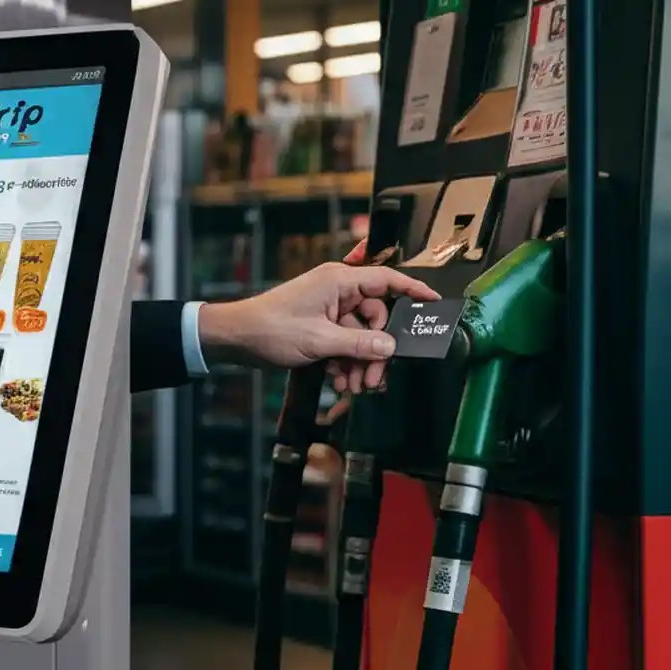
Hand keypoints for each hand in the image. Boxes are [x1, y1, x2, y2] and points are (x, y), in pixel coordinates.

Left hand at [198, 262, 437, 388]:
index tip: (434, 303)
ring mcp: (328, 308)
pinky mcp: (320, 325)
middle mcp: (337, 290)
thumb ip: (359, 344)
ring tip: (354, 387)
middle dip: (377, 349)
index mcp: (339, 281)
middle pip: (376, 317)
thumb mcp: (319, 340)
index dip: (413, 290)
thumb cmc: (271, 329)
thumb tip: (391, 347)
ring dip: (360, 362)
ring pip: (360, 335)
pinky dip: (345, 362)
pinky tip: (339, 382)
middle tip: (374, 380)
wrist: (235, 339)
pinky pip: (344, 342)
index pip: (387, 280)